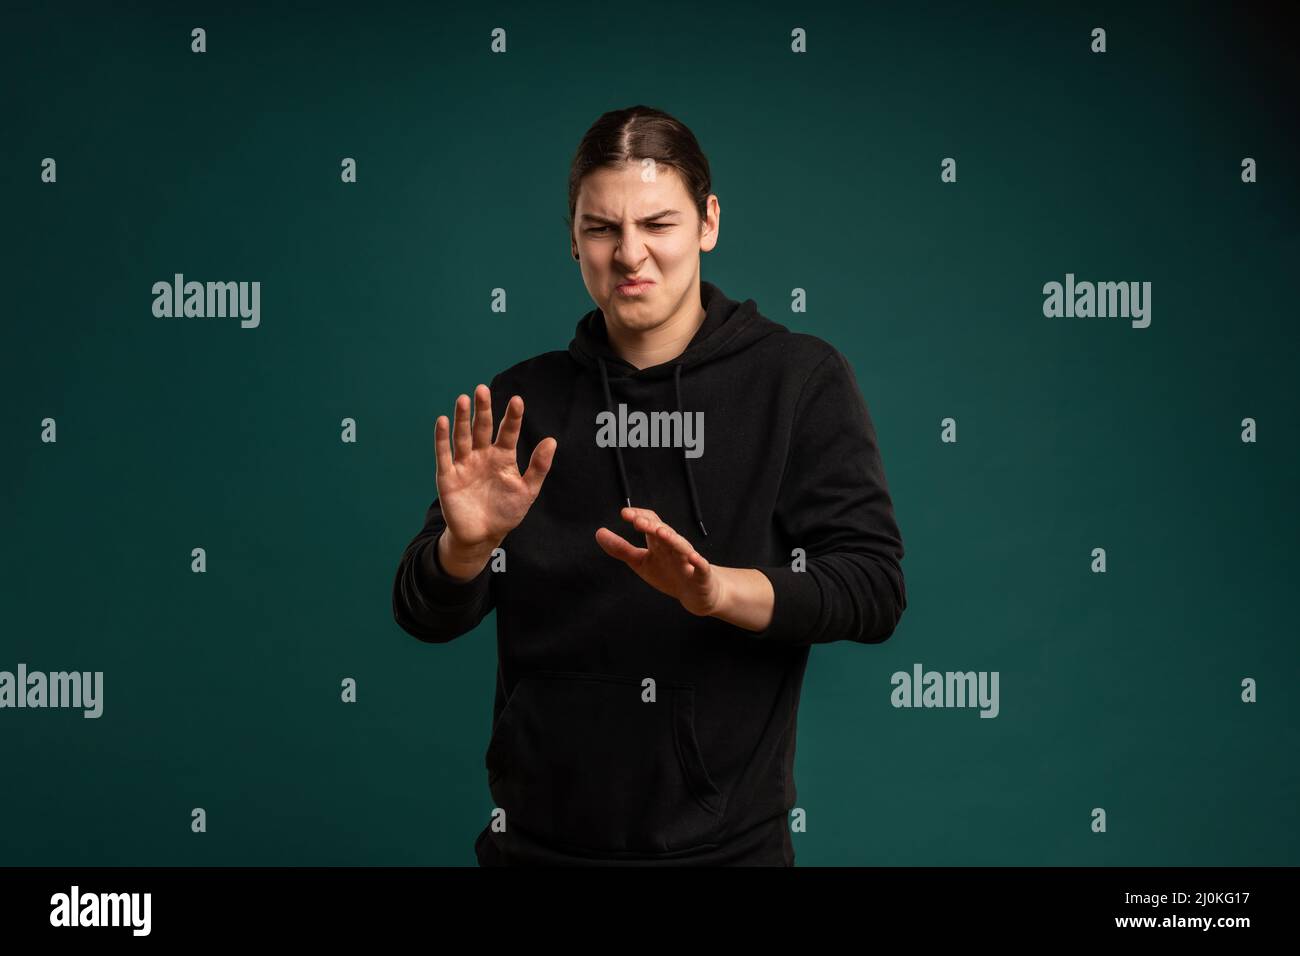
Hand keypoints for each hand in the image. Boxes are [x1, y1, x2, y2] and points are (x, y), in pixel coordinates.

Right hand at [435, 384, 556, 550]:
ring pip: (463, 437)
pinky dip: (442, 438)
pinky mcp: (448, 476)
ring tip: (464, 399)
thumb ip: (538, 467)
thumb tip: (552, 440)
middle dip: (483, 410)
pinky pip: (444, 455)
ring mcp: (464, 464)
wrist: (483, 536)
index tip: (517, 401)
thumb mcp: (527, 491)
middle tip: (482, 389)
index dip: (512, 417)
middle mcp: (482, 456)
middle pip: (482, 428)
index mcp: (503, 457)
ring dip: (462, 419)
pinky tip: (443, 421)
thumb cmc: (506, 512)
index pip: (508, 432)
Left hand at [595, 507, 722, 616]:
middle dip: (652, 526)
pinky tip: (694, 558)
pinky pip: (701, 567)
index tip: (624, 514)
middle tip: (638, 522)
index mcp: (660, 542)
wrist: (696, 594)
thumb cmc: (669, 574)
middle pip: (665, 533)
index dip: (640, 517)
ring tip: (661, 533)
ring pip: (682, 547)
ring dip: (672, 539)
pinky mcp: (701, 575)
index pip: (652, 523)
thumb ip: (620, 548)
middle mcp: (675, 547)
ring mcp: (689, 560)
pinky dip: (698, 562)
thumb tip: (599, 532)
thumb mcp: (640, 562)